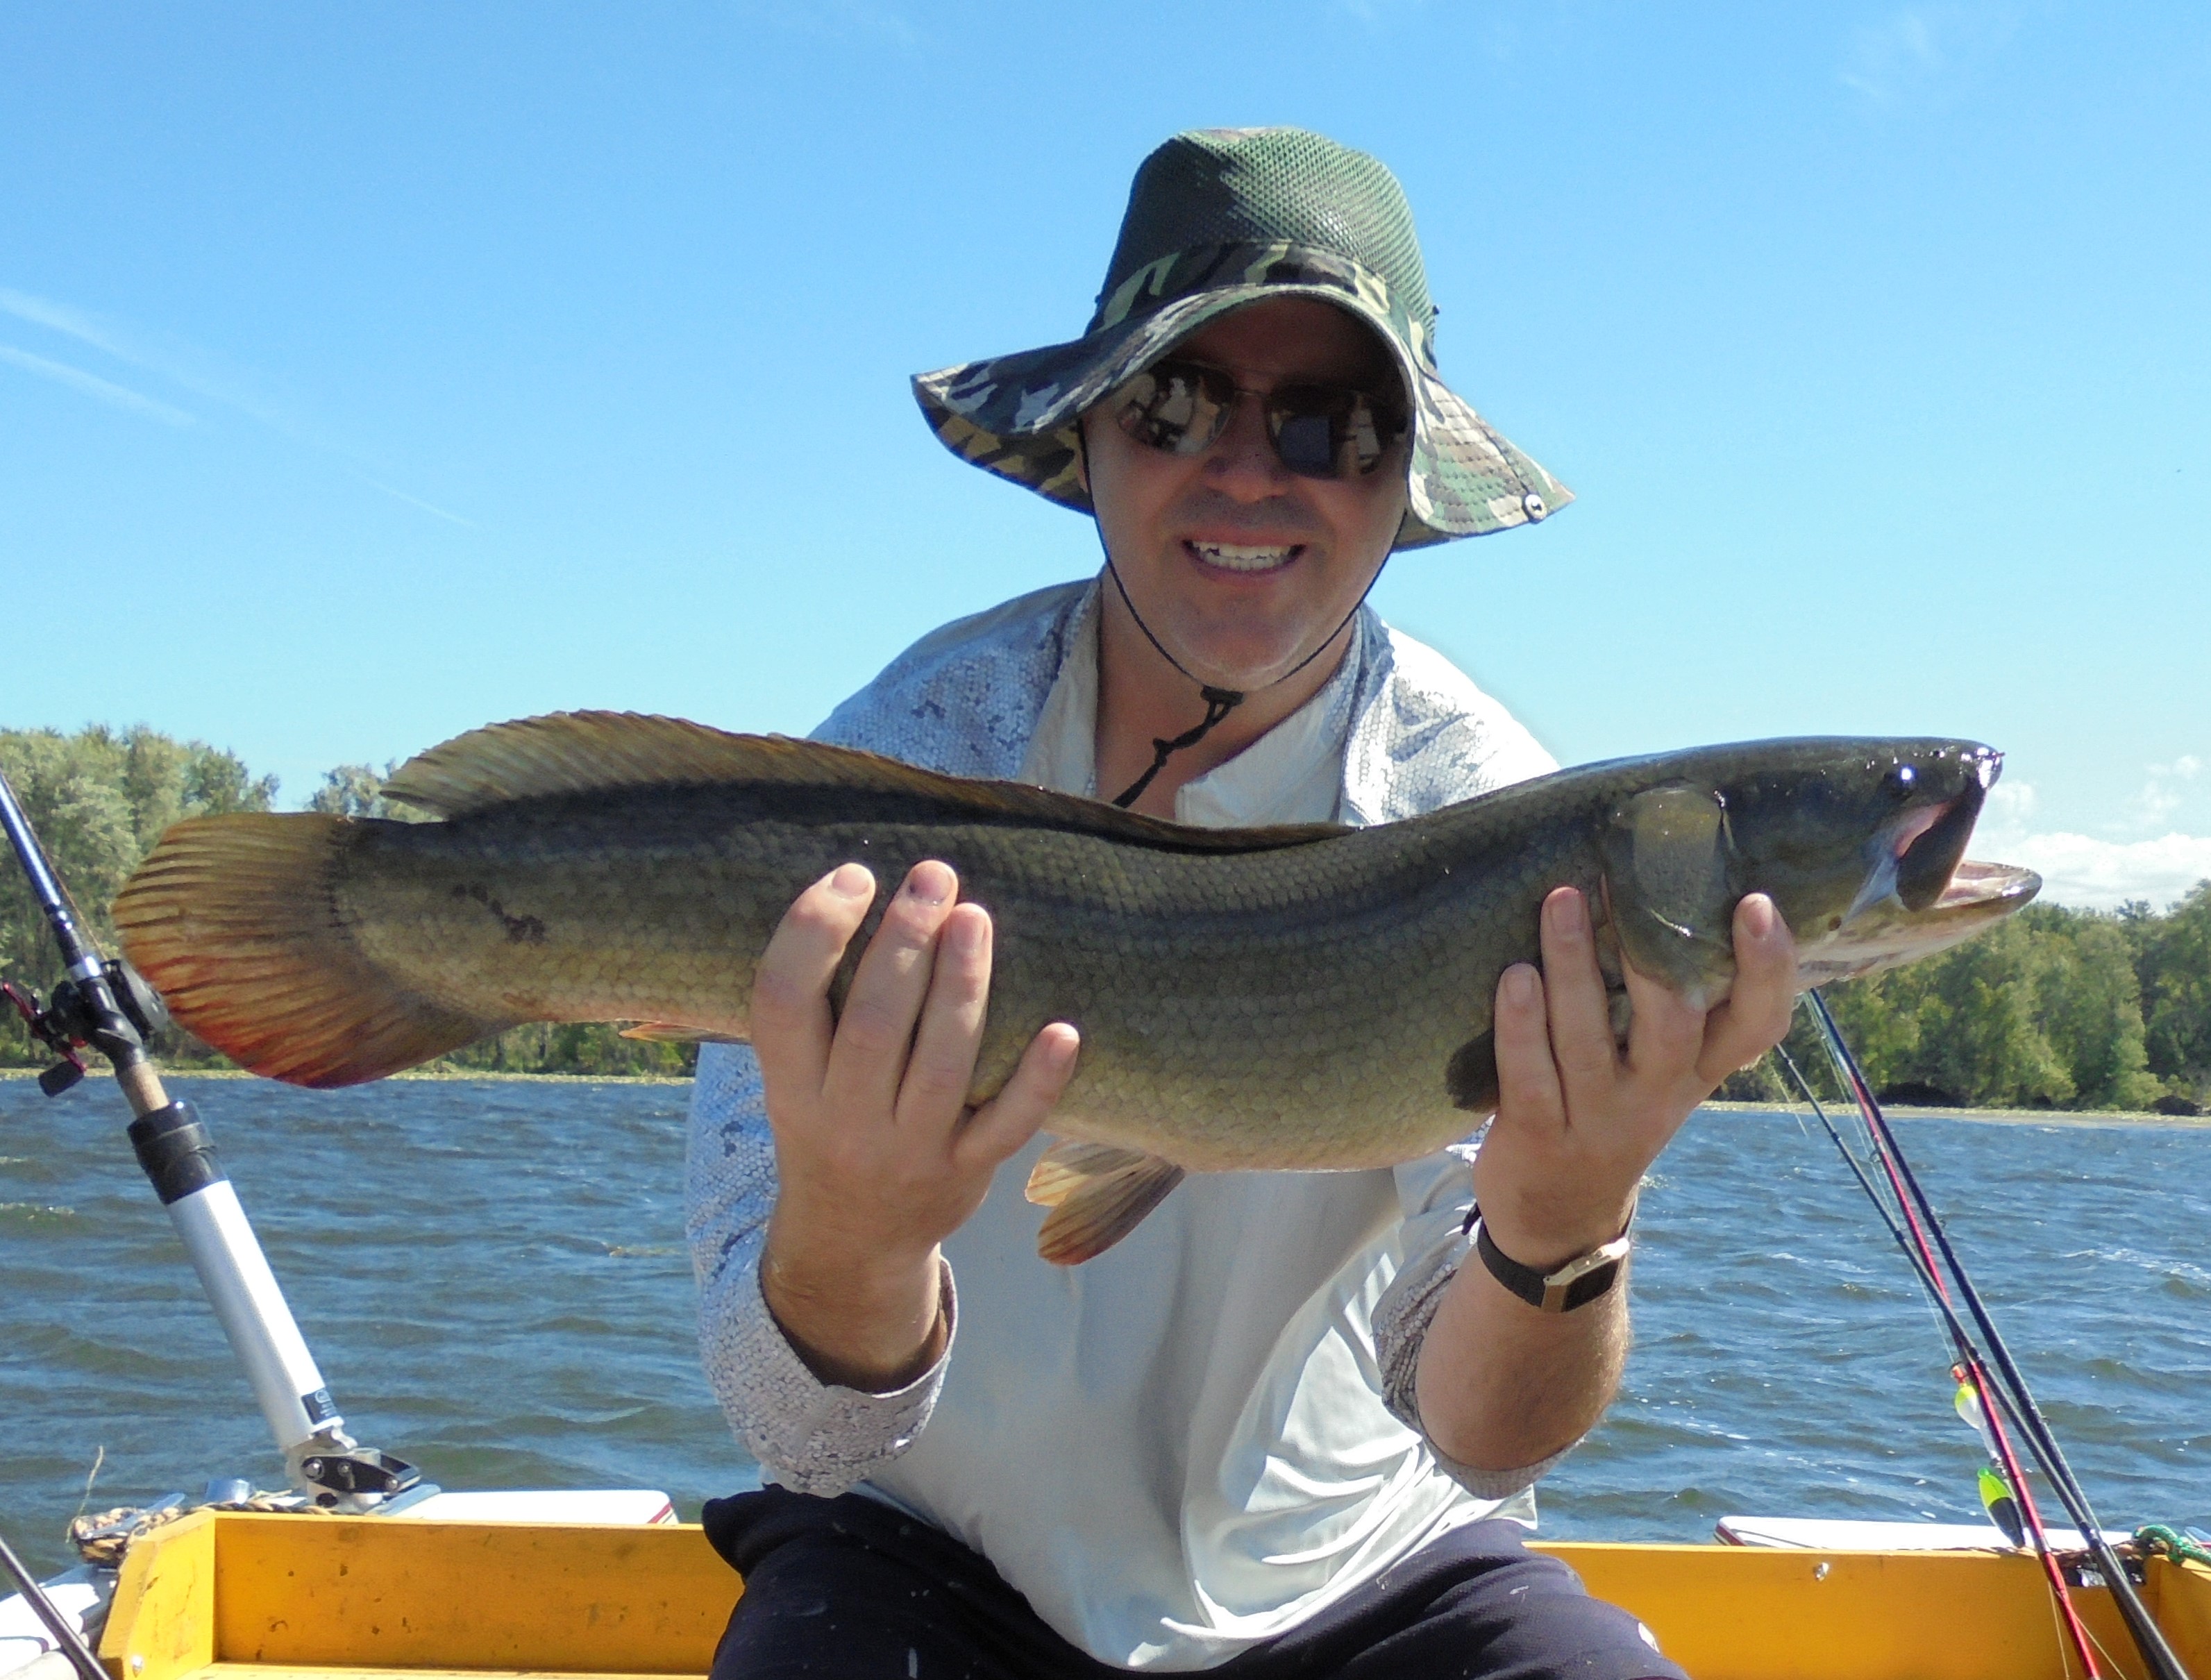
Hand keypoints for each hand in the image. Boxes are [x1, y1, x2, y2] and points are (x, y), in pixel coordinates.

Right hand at [752, 858, 1079, 1389]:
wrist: (851, 1243)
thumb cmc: (830, 1125)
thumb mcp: (795, 1078)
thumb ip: (819, 1005)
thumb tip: (868, 884)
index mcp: (790, 1085)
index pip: (782, 1000)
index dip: (813, 931)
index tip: (856, 876)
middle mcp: (842, 1120)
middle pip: (872, 1023)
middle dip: (904, 943)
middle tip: (934, 877)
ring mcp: (907, 1151)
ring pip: (940, 1064)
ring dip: (962, 986)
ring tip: (975, 917)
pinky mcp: (965, 1172)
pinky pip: (1006, 1126)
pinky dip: (1037, 1081)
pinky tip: (1062, 1030)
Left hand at [1471, 887, 1796, 1269]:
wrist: (1558, 1216)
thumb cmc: (1610, 1108)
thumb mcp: (1661, 1070)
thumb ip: (1673, 1001)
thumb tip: (1664, 889)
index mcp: (1698, 1071)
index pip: (1758, 1025)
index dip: (1767, 967)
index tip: (1755, 903)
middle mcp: (1658, 1095)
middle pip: (1675, 1024)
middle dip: (1654, 951)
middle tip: (1630, 883)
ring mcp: (1598, 1118)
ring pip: (1592, 1040)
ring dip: (1573, 966)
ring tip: (1560, 901)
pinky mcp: (1538, 1135)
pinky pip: (1530, 1076)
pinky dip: (1521, 1026)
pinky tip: (1514, 976)